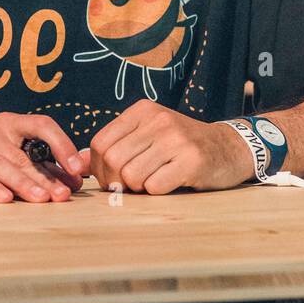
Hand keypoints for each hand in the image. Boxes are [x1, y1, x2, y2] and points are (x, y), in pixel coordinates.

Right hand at [0, 113, 84, 201]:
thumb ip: (32, 163)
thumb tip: (71, 181)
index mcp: (6, 123)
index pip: (41, 125)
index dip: (62, 144)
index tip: (75, 168)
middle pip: (23, 155)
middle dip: (46, 177)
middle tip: (63, 195)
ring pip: (2, 166)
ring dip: (23, 184)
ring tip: (41, 199)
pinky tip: (4, 199)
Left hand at [89, 100, 254, 194]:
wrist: (229, 147)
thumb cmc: (181, 146)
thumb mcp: (147, 137)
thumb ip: (114, 147)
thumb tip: (74, 163)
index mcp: (142, 111)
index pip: (100, 143)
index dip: (98, 169)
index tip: (110, 179)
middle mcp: (158, 120)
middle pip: (113, 161)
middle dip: (115, 182)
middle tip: (129, 187)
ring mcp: (176, 139)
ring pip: (131, 176)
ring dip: (137, 189)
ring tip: (152, 183)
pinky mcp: (192, 160)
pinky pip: (155, 186)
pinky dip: (157, 191)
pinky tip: (170, 183)